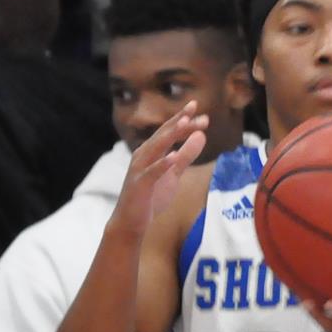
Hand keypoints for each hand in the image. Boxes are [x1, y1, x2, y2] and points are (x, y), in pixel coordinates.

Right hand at [109, 103, 206, 237]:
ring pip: (156, 148)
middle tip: (197, 111)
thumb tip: (202, 135)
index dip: (183, 119)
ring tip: (185, 124)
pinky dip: (161, 164)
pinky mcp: (139, 185)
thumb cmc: (150, 197)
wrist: (130, 223)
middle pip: (164, 134)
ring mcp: (139, 169)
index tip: (198, 108)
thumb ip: (186, 155)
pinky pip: (151, 172)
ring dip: (170, 135)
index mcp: (151, 151)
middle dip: (180, 122)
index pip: (168, 131)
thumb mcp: (173, 174)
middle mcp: (143, 155)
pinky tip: (173, 157)